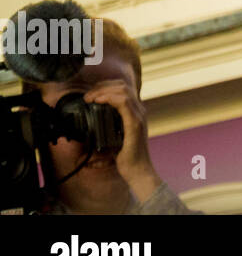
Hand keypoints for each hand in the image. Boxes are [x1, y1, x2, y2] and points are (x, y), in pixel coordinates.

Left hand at [82, 79, 163, 202]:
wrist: (137, 170)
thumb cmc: (126, 156)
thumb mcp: (115, 136)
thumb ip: (108, 126)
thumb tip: (91, 120)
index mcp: (134, 112)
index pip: (122, 89)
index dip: (105, 87)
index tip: (90, 95)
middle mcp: (139, 110)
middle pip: (122, 86)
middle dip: (102, 86)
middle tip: (88, 96)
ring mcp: (138, 115)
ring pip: (123, 91)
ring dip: (103, 90)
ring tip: (90, 98)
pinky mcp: (135, 123)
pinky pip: (124, 103)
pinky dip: (110, 98)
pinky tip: (99, 101)